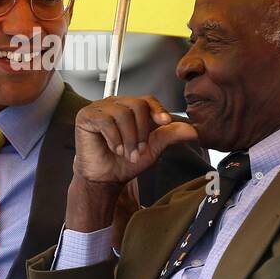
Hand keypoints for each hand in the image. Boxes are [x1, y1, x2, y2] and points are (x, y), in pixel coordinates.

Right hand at [73, 95, 198, 185]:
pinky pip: (106, 120)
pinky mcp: (86, 116)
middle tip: (138, 151)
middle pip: (137, 105)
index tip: (165, 122)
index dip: (158, 109)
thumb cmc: (125, 162)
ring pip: (123, 113)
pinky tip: (114, 148)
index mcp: (131, 108)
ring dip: (128, 138)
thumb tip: (193, 131)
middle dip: (142, 132)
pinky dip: (114, 138)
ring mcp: (100, 108)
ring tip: (126, 153)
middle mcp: (115, 104)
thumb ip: (170, 136)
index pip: (147, 100)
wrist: (105, 178)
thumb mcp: (153, 149)